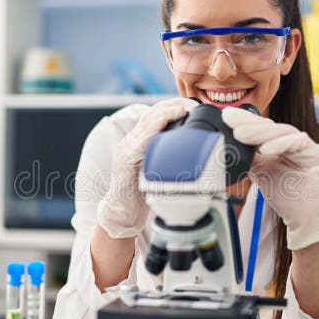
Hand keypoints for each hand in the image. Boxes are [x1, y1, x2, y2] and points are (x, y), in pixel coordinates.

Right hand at [97, 97, 197, 237]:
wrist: (122, 214)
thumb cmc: (142, 193)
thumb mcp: (160, 169)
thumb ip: (171, 157)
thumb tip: (196, 151)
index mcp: (140, 141)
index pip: (156, 114)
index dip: (173, 106)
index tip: (192, 105)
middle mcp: (132, 141)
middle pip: (152, 113)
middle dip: (172, 106)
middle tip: (191, 105)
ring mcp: (127, 150)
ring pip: (145, 124)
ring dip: (164, 114)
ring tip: (181, 110)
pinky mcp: (124, 162)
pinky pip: (138, 143)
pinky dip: (151, 133)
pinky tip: (162, 127)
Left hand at [222, 107, 318, 249]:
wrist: (303, 220)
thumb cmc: (284, 196)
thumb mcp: (259, 172)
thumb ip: (247, 157)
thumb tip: (226, 144)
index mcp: (281, 143)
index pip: (262, 127)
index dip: (244, 121)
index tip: (226, 116)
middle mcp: (294, 141)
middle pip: (271, 127)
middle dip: (249, 123)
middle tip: (230, 121)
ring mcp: (307, 147)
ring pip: (283, 131)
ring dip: (260, 133)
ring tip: (241, 134)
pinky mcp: (317, 155)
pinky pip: (298, 142)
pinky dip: (280, 144)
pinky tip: (264, 149)